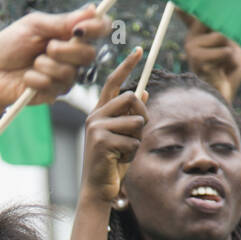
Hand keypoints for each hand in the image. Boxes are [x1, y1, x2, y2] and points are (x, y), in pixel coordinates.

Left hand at [0, 6, 109, 122]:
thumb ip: (62, 22)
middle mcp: (72, 56)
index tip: (80, 29)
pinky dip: (36, 79)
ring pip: (70, 72)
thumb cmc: (10, 45)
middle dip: (66, 50)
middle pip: (89, 54)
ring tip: (33, 63)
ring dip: (46, 65)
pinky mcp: (54, 94)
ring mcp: (64, 76)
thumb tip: (92, 11)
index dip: (97, 28)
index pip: (99, 29)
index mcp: (69, 34)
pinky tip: (27, 78)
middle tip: (48, 47)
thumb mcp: (34, 25)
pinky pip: (54, 86)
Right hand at [80, 48, 146, 204]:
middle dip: (143, 114)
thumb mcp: (125, 136)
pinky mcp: (101, 140)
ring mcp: (96, 127)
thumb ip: (132, 115)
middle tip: (141, 130)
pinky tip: (119, 160)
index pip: (113, 82)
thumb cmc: (112, 163)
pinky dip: (132, 152)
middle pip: (130, 98)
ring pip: (135, 121)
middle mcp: (95, 116)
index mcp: (100, 112)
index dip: (127, 65)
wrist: (98, 189)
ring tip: (124, 152)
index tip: (140, 50)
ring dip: (137, 139)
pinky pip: (132, 140)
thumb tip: (145, 92)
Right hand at [181, 11, 240, 103]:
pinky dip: (231, 61)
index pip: (189, 14)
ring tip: (225, 64)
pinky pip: (225, 51)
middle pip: (212, 19)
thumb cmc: (227, 71)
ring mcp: (192, 49)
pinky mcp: (198, 59)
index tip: (177, 2)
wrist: (222, 97)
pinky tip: (222, 71)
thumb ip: (223, 30)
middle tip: (227, 50)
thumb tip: (219, 25)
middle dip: (226, 32)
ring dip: (231, 50)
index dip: (184, 7)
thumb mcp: (229, 44)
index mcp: (197, 35)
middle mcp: (191, 40)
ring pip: (222, 36)